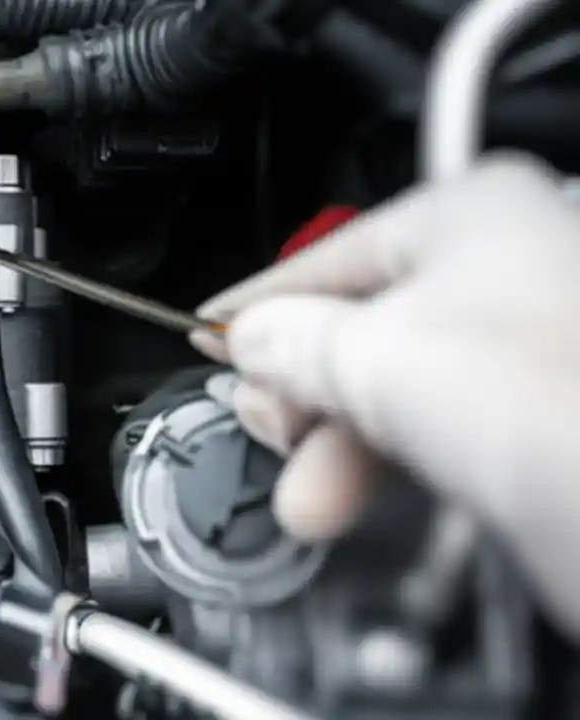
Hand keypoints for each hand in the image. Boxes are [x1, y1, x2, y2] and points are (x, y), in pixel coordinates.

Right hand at [189, 156, 579, 636]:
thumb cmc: (540, 398)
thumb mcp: (368, 357)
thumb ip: (290, 342)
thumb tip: (253, 337)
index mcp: (470, 211)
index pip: (326, 255)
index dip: (255, 304)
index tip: (208, 333)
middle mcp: (507, 260)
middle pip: (361, 326)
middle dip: (302, 396)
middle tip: (270, 430)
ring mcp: (531, 335)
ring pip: (399, 381)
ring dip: (337, 445)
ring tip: (309, 499)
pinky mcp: (546, 407)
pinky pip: (442, 421)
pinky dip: (391, 458)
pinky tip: (360, 494)